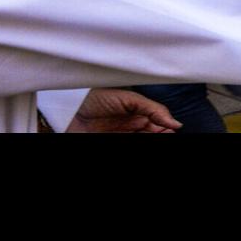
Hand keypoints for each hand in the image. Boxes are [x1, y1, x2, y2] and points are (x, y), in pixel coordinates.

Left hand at [67, 88, 181, 132]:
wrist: (67, 110)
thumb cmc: (91, 98)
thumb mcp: (127, 98)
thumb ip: (152, 108)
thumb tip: (174, 121)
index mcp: (135, 111)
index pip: (158, 120)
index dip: (167, 124)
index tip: (173, 128)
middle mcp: (131, 125)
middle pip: (154, 131)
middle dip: (163, 132)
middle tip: (167, 132)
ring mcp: (122, 134)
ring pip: (144, 138)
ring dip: (154, 136)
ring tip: (160, 133)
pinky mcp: (114, 141)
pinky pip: (133, 142)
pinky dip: (140, 140)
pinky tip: (143, 135)